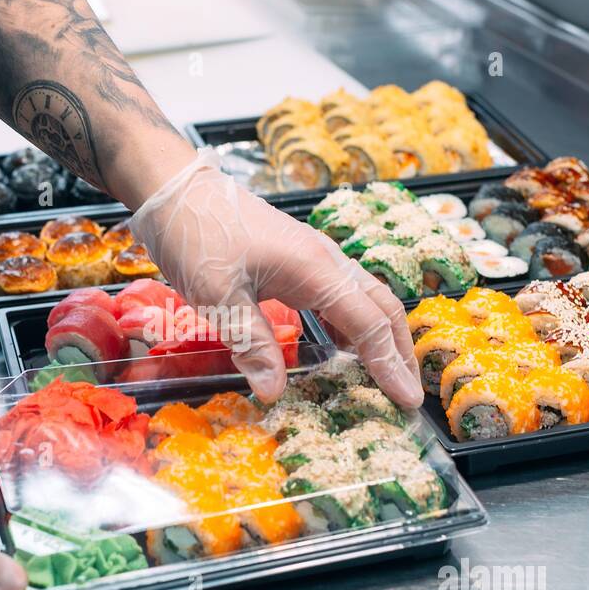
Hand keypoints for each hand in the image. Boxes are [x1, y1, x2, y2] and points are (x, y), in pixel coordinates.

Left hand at [130, 149, 422, 405]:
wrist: (177, 189)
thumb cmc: (195, 234)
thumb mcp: (216, 294)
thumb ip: (250, 342)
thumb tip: (275, 392)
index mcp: (314, 268)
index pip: (368, 323)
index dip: (390, 365)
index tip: (408, 400)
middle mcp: (325, 261)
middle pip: (382, 307)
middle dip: (400, 352)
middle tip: (410, 395)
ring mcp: (313, 258)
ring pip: (364, 299)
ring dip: (381, 337)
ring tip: (387, 377)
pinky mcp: (298, 260)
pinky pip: (340, 294)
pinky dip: (353, 324)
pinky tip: (345, 349)